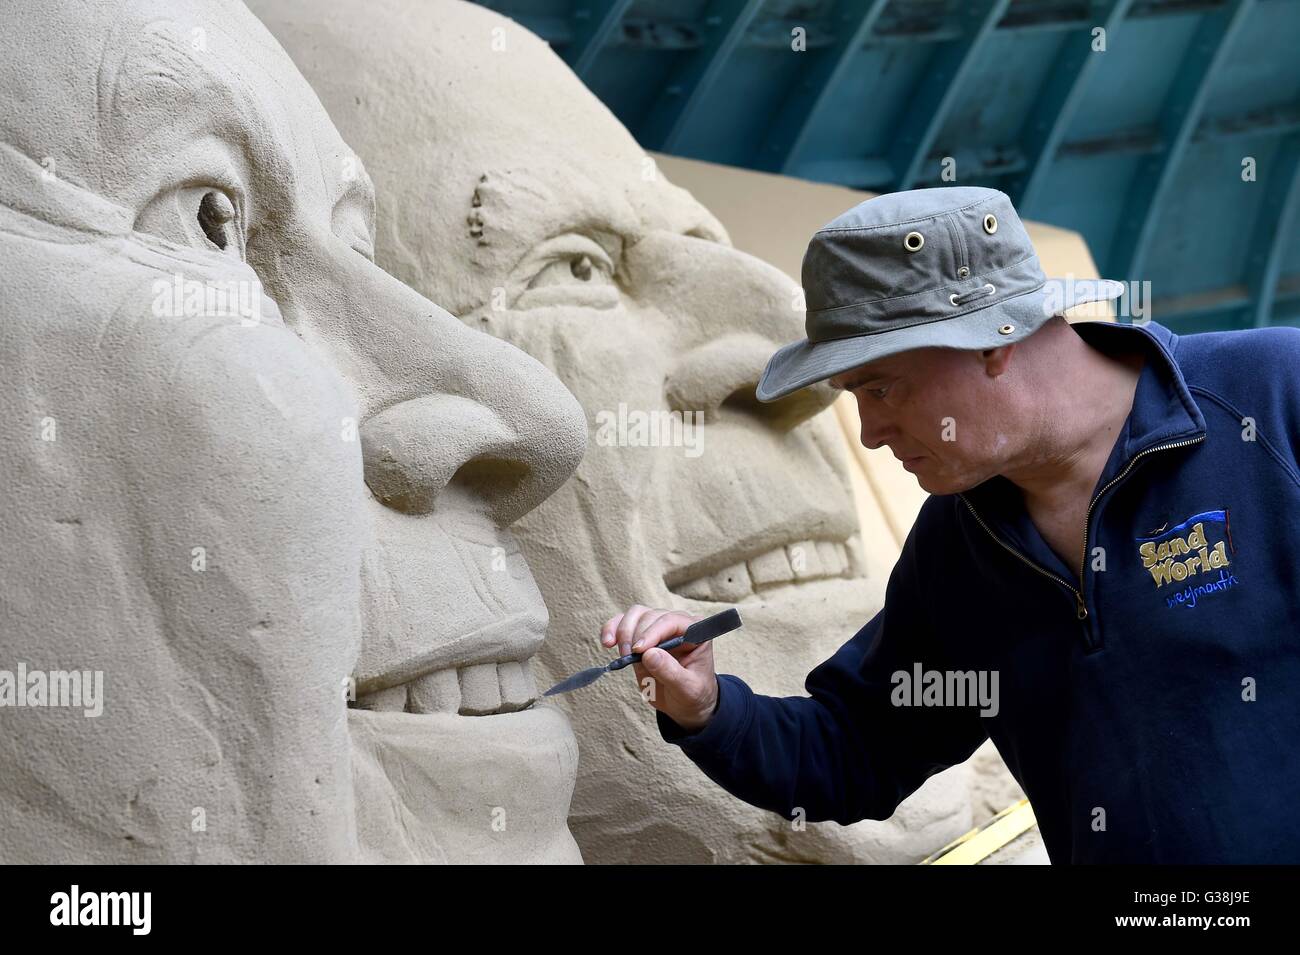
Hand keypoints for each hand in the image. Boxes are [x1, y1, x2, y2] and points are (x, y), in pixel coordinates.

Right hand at [600, 605, 718, 731]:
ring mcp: (657, 628)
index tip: (638, 651)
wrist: (684, 703)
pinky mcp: (640, 635)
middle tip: (631, 658)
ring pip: (635, 615)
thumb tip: (649, 654)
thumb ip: (670, 671)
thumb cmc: (692, 693)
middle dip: (636, 636)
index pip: (671, 621)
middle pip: (650, 616)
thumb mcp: (687, 688)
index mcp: (695, 632)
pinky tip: (607, 642)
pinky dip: (612, 629)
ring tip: (624, 655)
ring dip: (623, 632)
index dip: (652, 632)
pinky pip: (623, 623)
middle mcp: (676, 624)